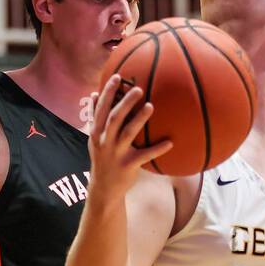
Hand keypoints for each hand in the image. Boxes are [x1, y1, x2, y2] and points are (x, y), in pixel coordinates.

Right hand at [88, 74, 172, 197]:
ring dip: (139, 119)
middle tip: (139, 89)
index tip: (117, 76)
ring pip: (127, 133)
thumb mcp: (94, 138)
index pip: (101, 108)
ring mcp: (116, 154)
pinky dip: (157, 149)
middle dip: (125, 102)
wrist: (103, 188)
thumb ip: (94, 117)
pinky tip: (170, 142)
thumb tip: (94, 94)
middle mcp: (105, 141)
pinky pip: (145, 156)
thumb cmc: (102, 158)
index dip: (108, 92)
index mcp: (96, 132)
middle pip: (114, 117)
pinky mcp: (128, 166)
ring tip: (151, 106)